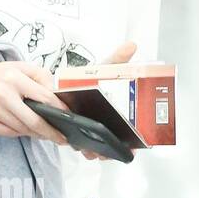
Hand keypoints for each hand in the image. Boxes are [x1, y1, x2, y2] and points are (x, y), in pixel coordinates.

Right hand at [0, 60, 68, 143]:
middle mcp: (2, 94)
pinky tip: (26, 130)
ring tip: (45, 133)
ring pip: (22, 129)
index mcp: (14, 78)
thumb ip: (42, 77)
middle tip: (62, 139)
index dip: (59, 110)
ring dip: (36, 133)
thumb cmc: (0, 76)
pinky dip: (20, 133)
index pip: (43, 98)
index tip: (68, 118)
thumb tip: (57, 96)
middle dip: (51, 132)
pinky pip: (10, 133)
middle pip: (34, 120)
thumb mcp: (21, 68)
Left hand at [78, 41, 136, 160]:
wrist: (66, 85)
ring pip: (99, 147)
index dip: (132, 143)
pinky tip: (79, 146)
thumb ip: (116, 59)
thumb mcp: (104, 69)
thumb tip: (131, 46)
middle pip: (114, 142)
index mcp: (117, 114)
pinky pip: (82, 145)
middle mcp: (108, 125)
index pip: (130, 133)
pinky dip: (81, 147)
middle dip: (113, 149)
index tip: (132, 147)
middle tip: (109, 151)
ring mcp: (93, 131)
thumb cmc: (89, 80)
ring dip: (97, 151)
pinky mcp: (77, 133)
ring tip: (93, 151)